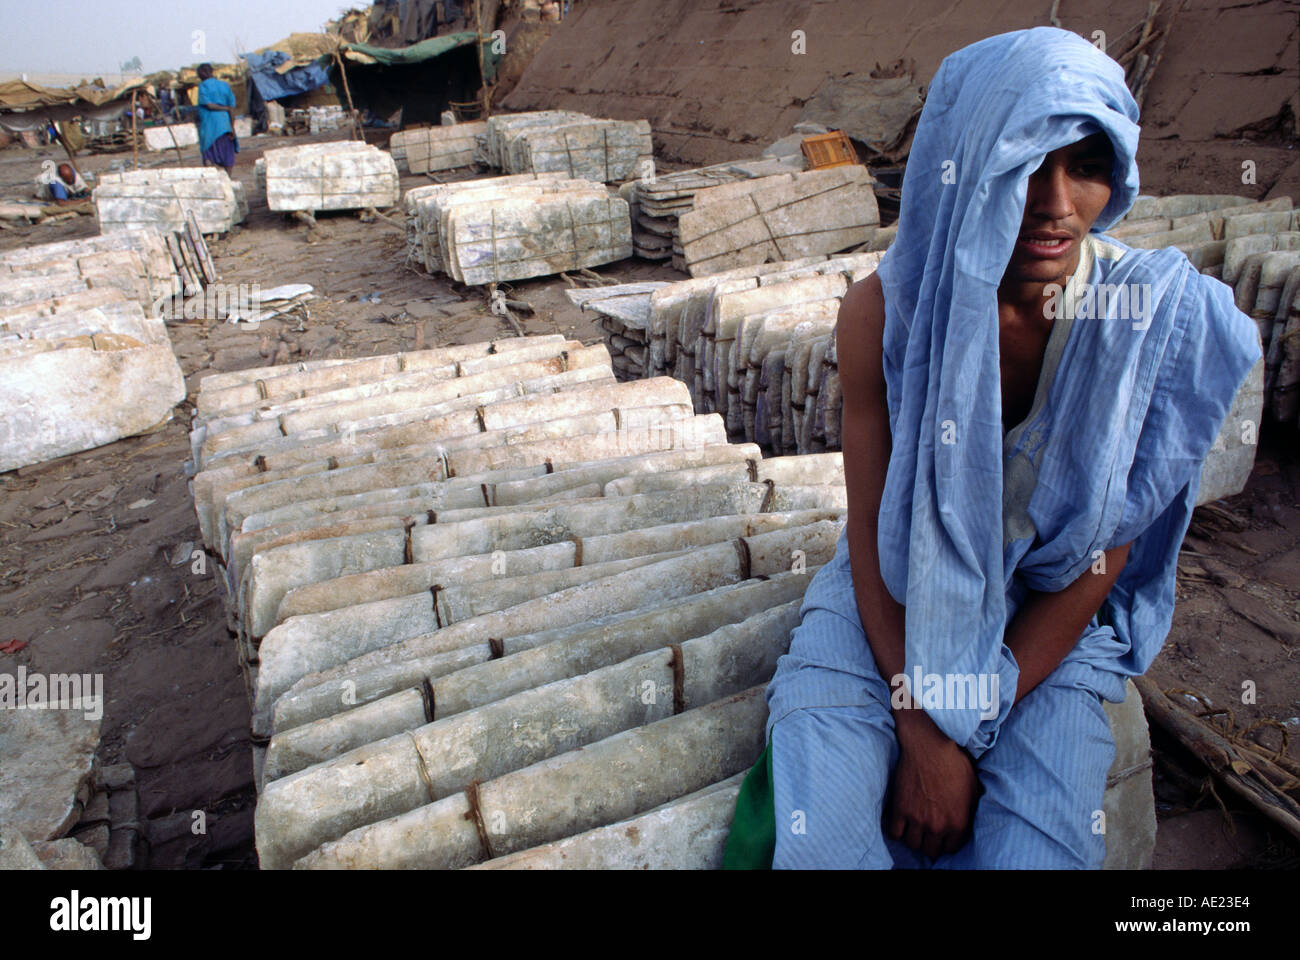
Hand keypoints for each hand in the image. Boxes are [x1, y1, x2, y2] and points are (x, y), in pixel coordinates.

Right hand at [886, 710, 980, 857]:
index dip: (946, 841)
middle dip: (930, 842)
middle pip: (930, 850)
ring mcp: (917, 819)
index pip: (951, 848)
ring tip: (914, 828)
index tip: (942, 834)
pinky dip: (897, 831)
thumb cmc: (953, 761)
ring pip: (913, 844)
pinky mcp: (900, 810)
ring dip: (914, 838)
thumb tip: (972, 815)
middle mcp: (938, 826)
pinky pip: (895, 833)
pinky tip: (901, 823)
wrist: (928, 746)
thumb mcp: (973, 785)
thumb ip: (971, 807)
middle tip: (927, 832)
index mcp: (959, 822)